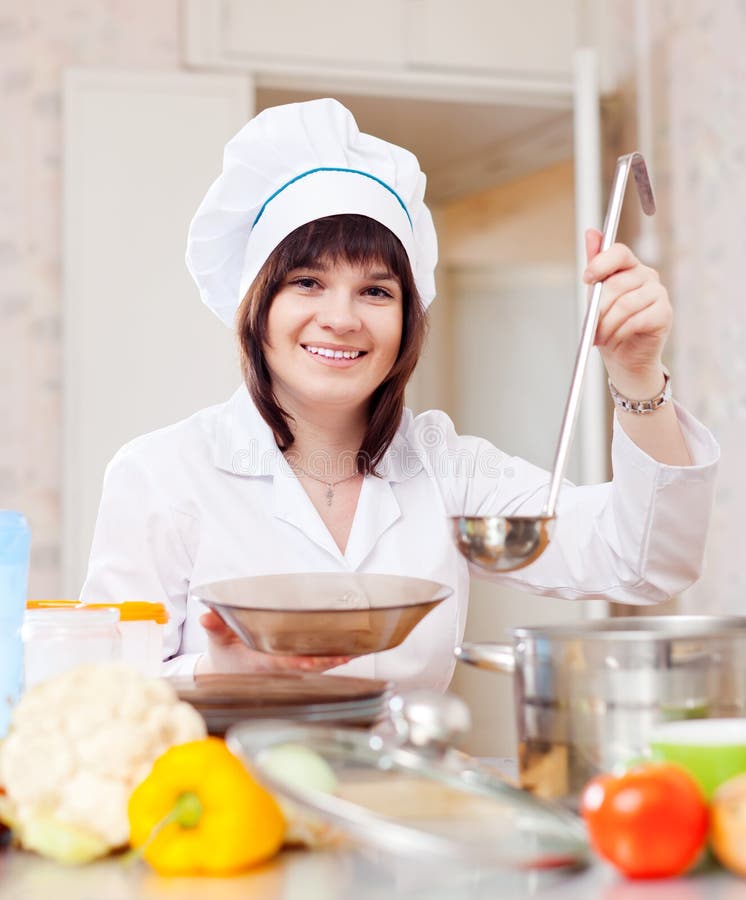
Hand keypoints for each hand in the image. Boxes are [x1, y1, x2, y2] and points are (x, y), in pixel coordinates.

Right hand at [195, 609, 351, 674]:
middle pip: (304, 668)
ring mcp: (286, 671)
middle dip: (325, 663)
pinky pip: (316, 666)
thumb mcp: (216, 639)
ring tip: (354, 652)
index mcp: (258, 663)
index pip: (280, 664)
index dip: (296, 663)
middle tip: (346, 655)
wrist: (226, 673)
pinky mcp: (294, 667)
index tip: (312, 661)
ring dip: (333, 662)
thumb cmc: (223, 654)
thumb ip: (214, 626)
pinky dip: (332, 660)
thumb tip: (206, 615)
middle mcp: (276, 670)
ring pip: (314, 669)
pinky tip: (350, 652)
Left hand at [584, 228, 671, 398]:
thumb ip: (595, 265)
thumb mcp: (595, 295)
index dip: (601, 263)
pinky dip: (621, 332)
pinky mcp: (664, 313)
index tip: (586, 279)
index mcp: (630, 267)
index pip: (619, 252)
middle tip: (591, 327)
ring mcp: (659, 293)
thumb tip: (590, 233)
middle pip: (616, 284)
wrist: (623, 356)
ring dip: (607, 325)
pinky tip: (616, 339)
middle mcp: (647, 275)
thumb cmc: (609, 324)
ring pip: (624, 305)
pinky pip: (636, 320)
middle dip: (598, 310)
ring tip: (600, 337)